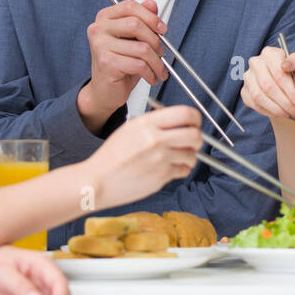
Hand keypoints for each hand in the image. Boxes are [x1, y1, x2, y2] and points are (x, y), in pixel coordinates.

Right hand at [77, 0, 169, 131]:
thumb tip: (151, 4)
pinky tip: (151, 77)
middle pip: (136, 24)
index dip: (150, 17)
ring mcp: (100, 45)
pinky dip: (150, 73)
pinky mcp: (106, 63)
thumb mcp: (133, 40)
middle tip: (161, 52)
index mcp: (105, 18)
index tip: (162, 29)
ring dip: (157, 62)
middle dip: (155, 41)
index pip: (130, 6)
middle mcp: (99, 29)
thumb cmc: (120, 64)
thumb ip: (142, 20)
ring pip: (142, 48)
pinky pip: (139, 64)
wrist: (104, 91)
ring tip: (159, 69)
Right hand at [83, 104, 201, 209]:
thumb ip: (154, 123)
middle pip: (195, 135)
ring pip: (192, 155)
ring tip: (179, 157)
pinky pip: (184, 170)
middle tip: (193, 142)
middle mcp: (155, 139)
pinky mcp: (161, 176)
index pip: (185, 113)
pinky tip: (172, 168)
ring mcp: (160, 159)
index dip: (195, 118)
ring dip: (190, 156)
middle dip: (197, 139)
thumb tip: (179, 121)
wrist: (97, 181)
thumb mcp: (130, 128)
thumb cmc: (112, 157)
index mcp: (147, 123)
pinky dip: (182, 169)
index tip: (195, 123)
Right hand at [241, 46, 294, 122]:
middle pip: (268, 86)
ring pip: (259, 97)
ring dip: (277, 109)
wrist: (288, 87)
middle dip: (285, 103)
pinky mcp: (244, 91)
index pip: (278, 73)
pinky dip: (269, 111)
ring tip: (291, 114)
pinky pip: (254, 104)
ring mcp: (248, 77)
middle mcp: (256, 62)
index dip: (290, 90)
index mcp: (270, 53)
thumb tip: (286, 64)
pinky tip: (280, 112)